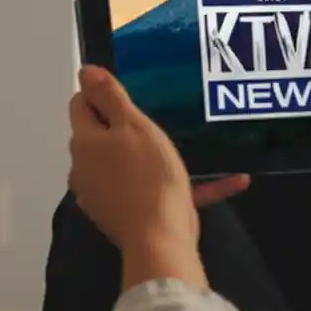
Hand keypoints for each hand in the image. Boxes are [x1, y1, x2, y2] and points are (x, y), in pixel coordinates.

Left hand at [68, 66, 249, 288]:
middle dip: (125, 129)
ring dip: (152, 159)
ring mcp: (101, 196)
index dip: (102, 95)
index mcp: (86, 143)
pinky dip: (182, 188)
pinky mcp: (122, 217)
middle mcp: (84, 169)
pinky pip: (152, 194)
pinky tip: (230, 182)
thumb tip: (85, 70)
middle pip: (100, 137)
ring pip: (124, 167)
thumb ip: (111, 97)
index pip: (81, 105)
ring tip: (190, 154)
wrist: (159, 239)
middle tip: (158, 126)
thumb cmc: (149, 176)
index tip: (131, 98)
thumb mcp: (135, 127)